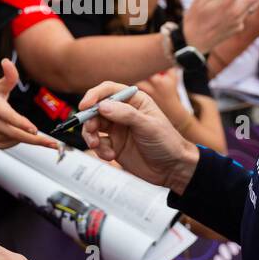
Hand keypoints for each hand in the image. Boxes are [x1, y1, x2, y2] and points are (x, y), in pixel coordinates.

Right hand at [0, 58, 59, 153]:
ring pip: (17, 140)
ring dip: (32, 140)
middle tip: (52, 144)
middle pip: (17, 134)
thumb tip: (7, 62)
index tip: (34, 129)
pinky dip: (22, 140)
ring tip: (48, 142)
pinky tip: (25, 134)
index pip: (10, 118)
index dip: (22, 124)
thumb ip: (8, 76)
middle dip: (36, 140)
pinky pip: (13, 144)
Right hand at [78, 81, 198, 194]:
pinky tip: (110, 156)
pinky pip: (98, 144)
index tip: (85, 105)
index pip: (109, 91)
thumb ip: (125, 114)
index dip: (94, 95)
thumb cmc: (167, 142)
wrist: (172, 168)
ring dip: (91, 136)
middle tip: (90, 130)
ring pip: (93, 126)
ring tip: (96, 145)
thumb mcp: (148, 125)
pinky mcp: (114, 145)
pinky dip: (99, 150)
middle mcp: (123, 112)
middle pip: (96, 109)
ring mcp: (117, 129)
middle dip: (89, 119)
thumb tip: (102, 106)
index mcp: (134, 100)